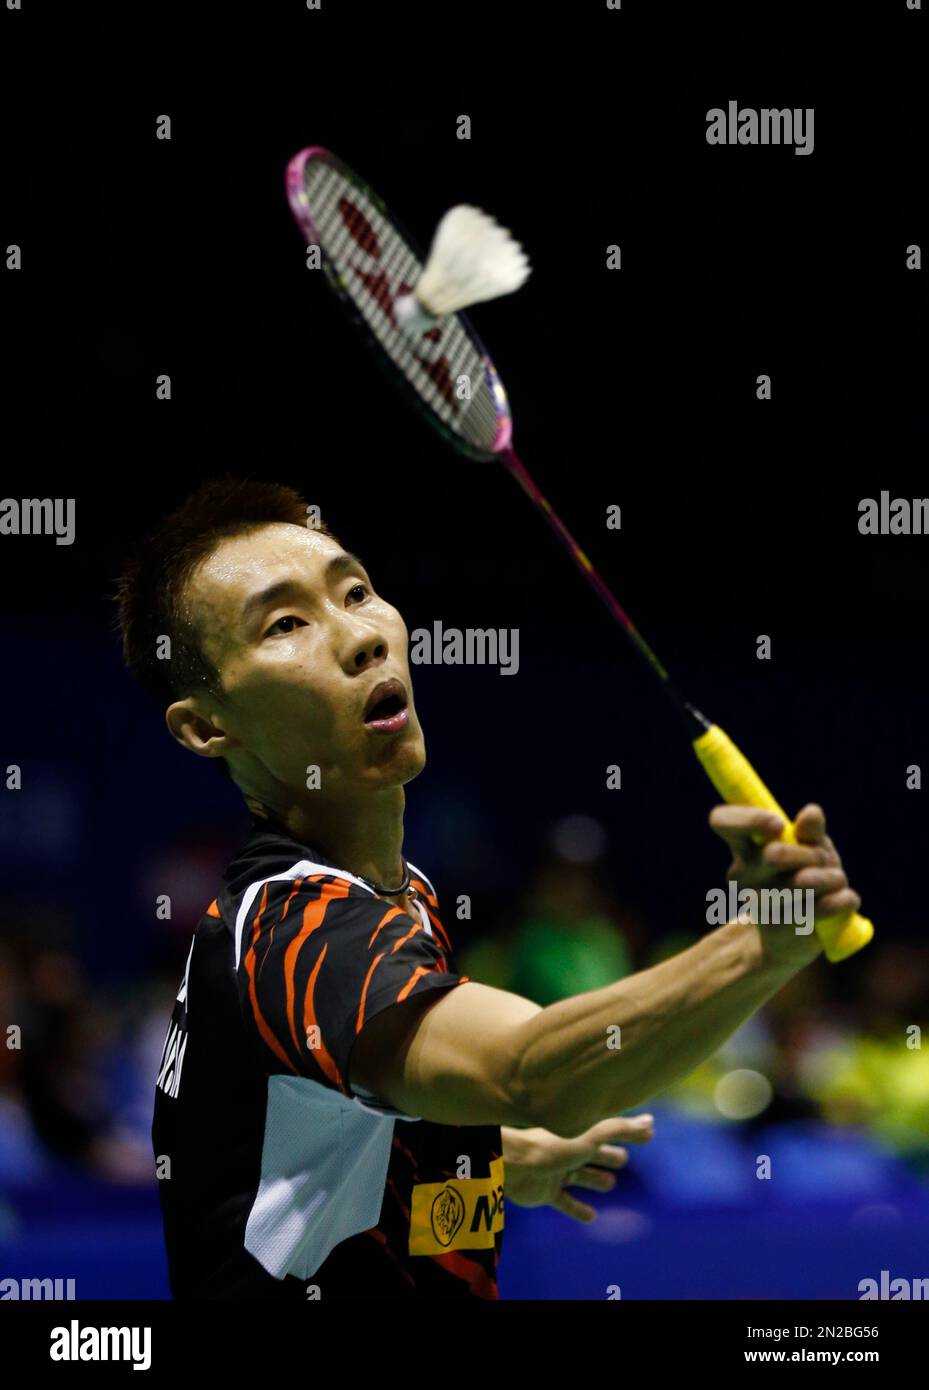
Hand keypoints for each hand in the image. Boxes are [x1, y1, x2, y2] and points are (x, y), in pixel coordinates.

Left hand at [501, 1114, 653, 1222]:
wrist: (514, 1164)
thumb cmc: (552, 1145)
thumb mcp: (591, 1136)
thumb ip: (620, 1129)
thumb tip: (651, 1122)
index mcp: (578, 1134)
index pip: (607, 1134)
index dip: (625, 1136)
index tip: (645, 1136)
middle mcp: (567, 1151)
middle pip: (593, 1154)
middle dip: (608, 1156)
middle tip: (624, 1161)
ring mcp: (555, 1172)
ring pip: (580, 1177)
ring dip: (594, 1180)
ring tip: (609, 1184)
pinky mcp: (544, 1193)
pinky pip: (564, 1203)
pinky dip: (577, 1210)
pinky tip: (591, 1218)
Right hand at [709, 802, 861, 961]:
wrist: (790, 940)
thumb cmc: (801, 880)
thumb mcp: (809, 851)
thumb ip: (810, 832)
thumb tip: (811, 812)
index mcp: (744, 847)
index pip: (722, 820)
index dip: (749, 819)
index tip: (778, 825)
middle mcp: (742, 875)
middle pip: (775, 853)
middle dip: (812, 854)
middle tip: (823, 860)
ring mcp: (759, 905)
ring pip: (804, 882)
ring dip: (832, 877)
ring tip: (838, 881)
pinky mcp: (782, 931)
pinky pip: (824, 907)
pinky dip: (843, 900)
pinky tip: (846, 900)